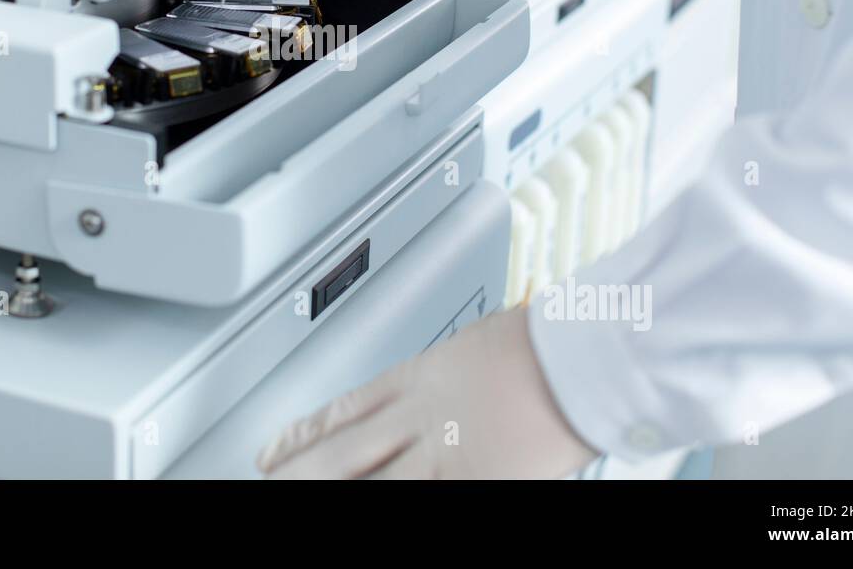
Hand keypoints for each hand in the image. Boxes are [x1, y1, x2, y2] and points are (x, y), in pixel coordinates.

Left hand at [256, 304, 597, 478]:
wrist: (582, 356)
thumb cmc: (543, 345)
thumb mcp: (474, 349)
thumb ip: (440, 382)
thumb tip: (415, 400)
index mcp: (421, 378)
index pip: (344, 411)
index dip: (302, 434)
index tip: (274, 449)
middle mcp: (422, 416)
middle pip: (342, 452)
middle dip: (300, 470)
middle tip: (270, 479)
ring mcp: (446, 453)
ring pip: (372, 482)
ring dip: (333, 490)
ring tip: (293, 493)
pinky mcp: (475, 480)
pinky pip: (429, 497)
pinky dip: (403, 501)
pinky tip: (387, 508)